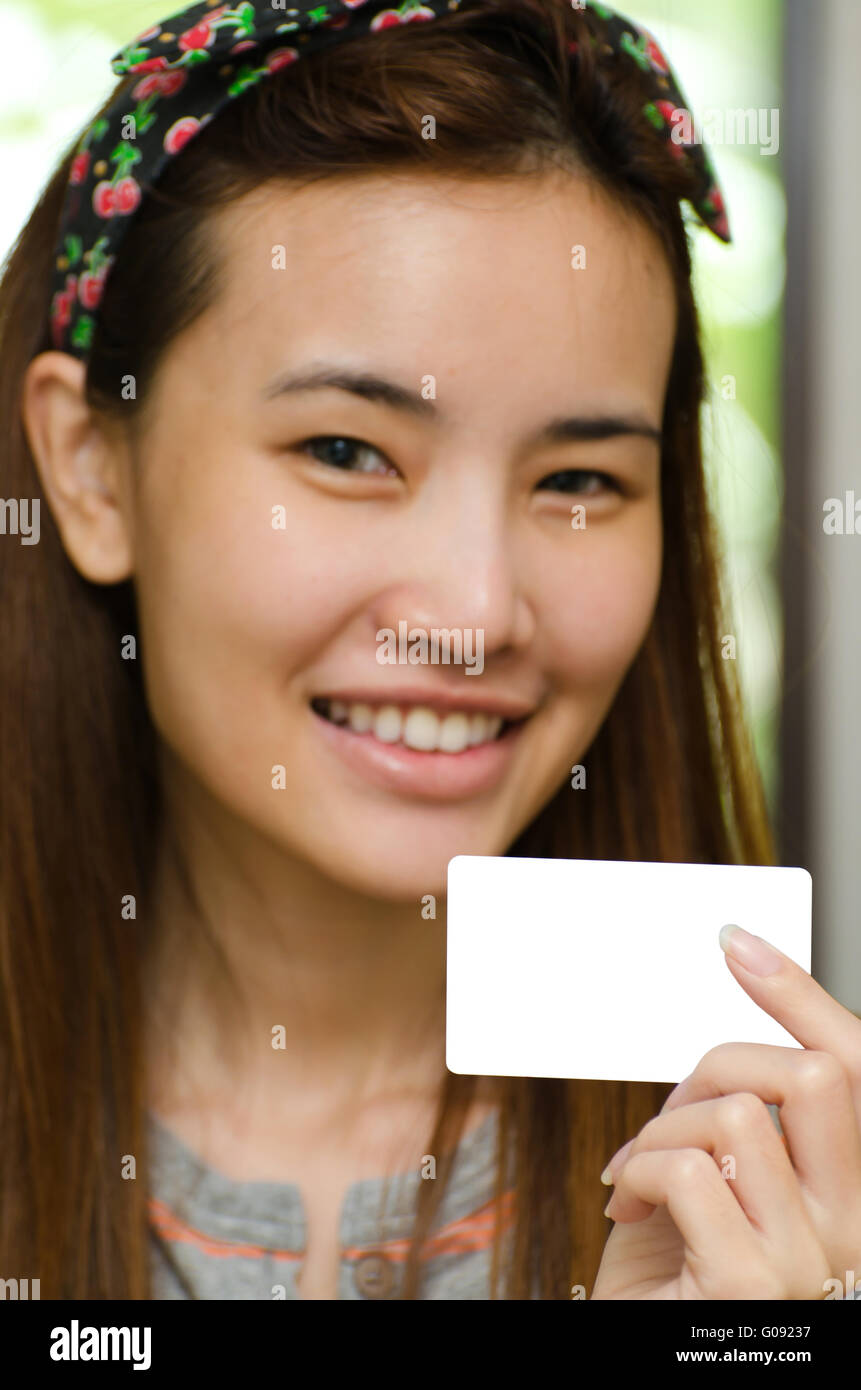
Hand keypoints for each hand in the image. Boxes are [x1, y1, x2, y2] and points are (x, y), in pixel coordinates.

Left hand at [590, 924, 860, 1299]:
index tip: (737, 942)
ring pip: (736, 1114)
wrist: (634, 1349)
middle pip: (814, 1078)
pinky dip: (638, 1168)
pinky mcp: (744, 1287)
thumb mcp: (721, 1179)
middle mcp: (850, 1232)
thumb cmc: (672, 1269)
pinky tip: (630, 1201)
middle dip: (721, 1064)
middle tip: (673, 1109)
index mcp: (850, 1196)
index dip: (801, 994)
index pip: (857, 1071)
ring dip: (665, 1125)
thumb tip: (727, 1010)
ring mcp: (806, 1264)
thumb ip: (744, 1118)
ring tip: (642, 1167)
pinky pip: (686, 1169)